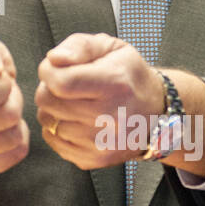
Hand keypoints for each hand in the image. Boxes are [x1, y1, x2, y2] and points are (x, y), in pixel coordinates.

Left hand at [36, 33, 162, 169]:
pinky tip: (76, 120)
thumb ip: (79, 46)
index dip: (48, 71)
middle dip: (49, 88)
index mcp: (116, 84)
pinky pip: (53, 140)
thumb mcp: (111, 48)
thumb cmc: (127, 75)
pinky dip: (58, 128)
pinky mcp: (94, 159)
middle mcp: (111, 117)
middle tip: (67, 85)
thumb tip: (54, 59)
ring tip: (76, 103)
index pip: (61, 82)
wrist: (156, 112)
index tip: (56, 68)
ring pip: (48, 122)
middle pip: (48, 101)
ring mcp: (102, 143)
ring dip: (54, 110)